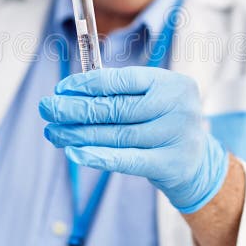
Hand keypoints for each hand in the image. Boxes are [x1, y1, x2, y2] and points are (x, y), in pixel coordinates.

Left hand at [40, 67, 228, 213]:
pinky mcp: (169, 164)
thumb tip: (70, 93)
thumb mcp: (154, 100)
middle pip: (115, 108)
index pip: (123, 80)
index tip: (62, 88)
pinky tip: (74, 152)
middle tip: (47, 108)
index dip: (88, 84)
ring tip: (53, 132)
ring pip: (115, 135)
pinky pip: (125, 159)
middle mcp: (177, 107)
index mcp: (172, 83)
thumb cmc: (165, 124)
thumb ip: (121, 93)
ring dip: (78, 134)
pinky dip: (97, 156)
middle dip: (75, 109)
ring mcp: (175, 136)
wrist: (199, 164)